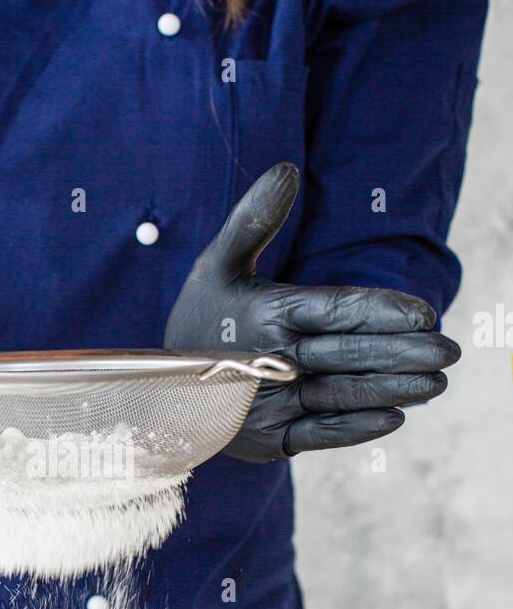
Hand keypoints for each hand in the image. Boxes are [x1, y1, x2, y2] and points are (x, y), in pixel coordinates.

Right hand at [164, 163, 460, 462]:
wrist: (159, 391)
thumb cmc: (199, 319)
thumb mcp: (217, 264)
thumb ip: (253, 218)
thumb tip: (288, 167)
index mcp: (264, 316)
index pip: (335, 311)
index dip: (382, 311)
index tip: (425, 314)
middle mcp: (270, 362)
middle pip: (348, 355)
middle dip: (403, 354)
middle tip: (448, 350)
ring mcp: (269, 406)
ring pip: (342, 395)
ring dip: (393, 390)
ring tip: (435, 383)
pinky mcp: (270, 440)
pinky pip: (322, 434)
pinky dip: (358, 428)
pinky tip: (395, 416)